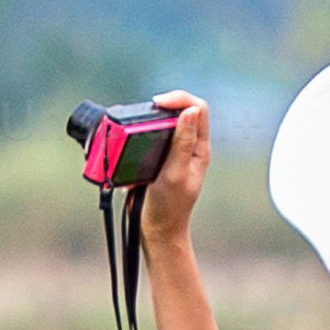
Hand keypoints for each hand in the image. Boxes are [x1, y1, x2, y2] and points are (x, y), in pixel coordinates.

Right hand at [143, 91, 215, 242]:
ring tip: (135, 127)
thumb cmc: (170, 207)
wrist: (156, 229)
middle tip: (144, 113)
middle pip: (179, 111)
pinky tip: (130, 142)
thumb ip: (183, 143)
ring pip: (162, 123)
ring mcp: (171, 152)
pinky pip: (147, 138)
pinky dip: (138, 135)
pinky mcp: (155, 159)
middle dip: (161, 107)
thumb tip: (190, 111)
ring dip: (148, 121)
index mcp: (199, 148)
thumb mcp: (176, 173)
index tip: (159, 103)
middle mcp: (188, 147)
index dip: (180, 99)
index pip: (198, 109)